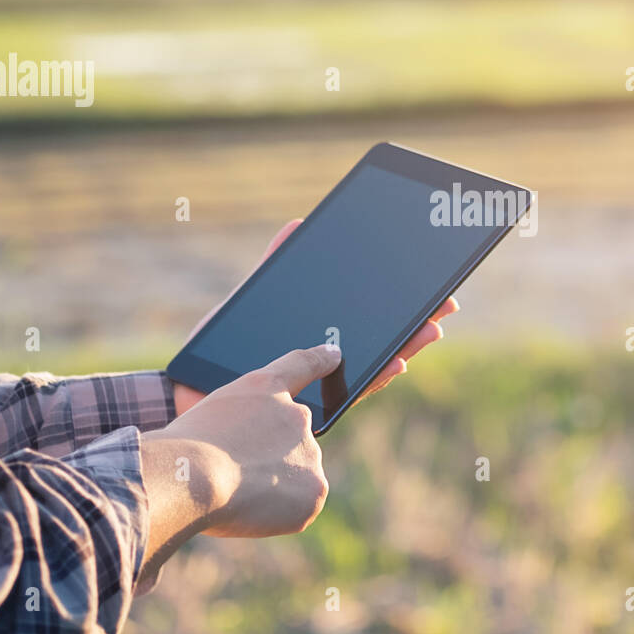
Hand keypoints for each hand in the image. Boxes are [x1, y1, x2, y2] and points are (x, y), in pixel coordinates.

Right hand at [140, 344, 341, 577]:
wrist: (190, 476)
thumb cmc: (183, 446)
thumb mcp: (204, 414)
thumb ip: (243, 416)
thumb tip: (262, 442)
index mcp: (267, 388)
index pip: (302, 365)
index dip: (320, 360)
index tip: (335, 355)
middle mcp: (297, 415)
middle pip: (291, 440)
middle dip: (269, 457)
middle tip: (230, 471)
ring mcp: (310, 454)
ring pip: (295, 475)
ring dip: (272, 485)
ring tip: (233, 491)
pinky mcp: (314, 492)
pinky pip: (297, 507)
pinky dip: (277, 513)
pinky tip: (248, 509)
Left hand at [171, 219, 458, 416]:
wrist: (186, 390)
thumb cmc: (215, 348)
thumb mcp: (248, 299)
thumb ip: (274, 265)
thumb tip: (297, 224)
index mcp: (318, 338)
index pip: (369, 321)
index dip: (400, 308)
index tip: (430, 286)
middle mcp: (326, 365)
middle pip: (382, 341)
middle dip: (416, 323)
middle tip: (446, 304)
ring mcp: (322, 387)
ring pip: (376, 366)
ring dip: (408, 348)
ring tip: (432, 329)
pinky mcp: (312, 408)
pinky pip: (351, 392)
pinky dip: (375, 377)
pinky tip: (396, 362)